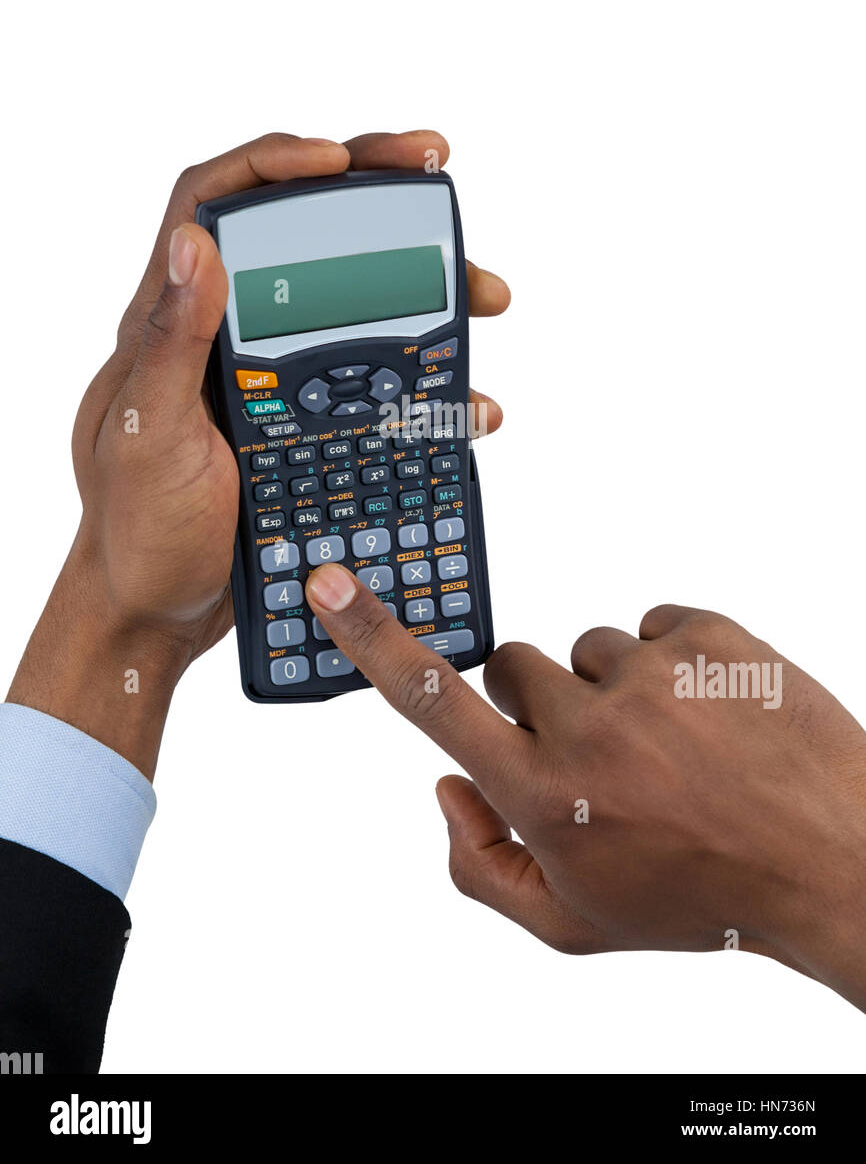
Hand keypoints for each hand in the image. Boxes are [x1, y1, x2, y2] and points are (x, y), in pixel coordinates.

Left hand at [9, 130, 509, 775]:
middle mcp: (228, 335)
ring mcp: (272, 378)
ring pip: (357, 308)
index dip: (276, 162)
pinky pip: (380, 386)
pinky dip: (430, 385)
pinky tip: (470, 403)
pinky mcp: (308, 424)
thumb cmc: (135, 528)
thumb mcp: (150, 435)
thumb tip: (194, 240)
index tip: (343, 159)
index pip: (215, 201)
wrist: (157, 610)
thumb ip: (171, 342)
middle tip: (438, 174)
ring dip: (425, 292)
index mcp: (174, 322)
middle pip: (302, 235)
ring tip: (486, 298)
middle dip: (375, 200)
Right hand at [304, 571, 865, 1011]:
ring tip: (675, 746)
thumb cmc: (702, 896)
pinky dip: (673, 665)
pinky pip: (656, 626)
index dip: (370, 637)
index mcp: (543, 795)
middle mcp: (587, 726)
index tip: (329, 581)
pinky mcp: (707, 634)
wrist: (833, 857)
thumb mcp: (576, 924)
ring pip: (590, 650)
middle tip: (598, 749)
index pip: (432, 701)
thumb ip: (481, 866)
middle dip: (539, 702)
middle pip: (514, 667)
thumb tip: (447, 784)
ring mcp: (651, 673)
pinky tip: (711, 717)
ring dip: (615, 690)